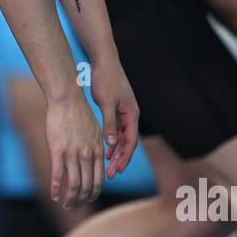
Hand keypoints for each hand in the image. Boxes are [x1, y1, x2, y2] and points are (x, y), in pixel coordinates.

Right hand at [45, 92, 103, 208]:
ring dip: (70, 199)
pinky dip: (56, 189)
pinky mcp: (57, 151)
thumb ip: (96, 147)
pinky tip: (54, 196)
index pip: (99, 180)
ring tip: (66, 206)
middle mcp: (87, 156)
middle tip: (75, 207)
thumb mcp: (95, 131)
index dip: (93, 193)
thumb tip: (97, 159)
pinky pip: (58, 175)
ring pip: (73, 185)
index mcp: (97, 151)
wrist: (67, 100)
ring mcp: (72, 154)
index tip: (88, 199)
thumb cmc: (80, 113)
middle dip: (81, 200)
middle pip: (86, 186)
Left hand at [90, 58, 139, 178]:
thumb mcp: (107, 103)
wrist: (104, 61)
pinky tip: (104, 151)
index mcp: (132, 114)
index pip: (130, 141)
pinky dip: (111, 141)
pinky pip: (116, 130)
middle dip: (120, 159)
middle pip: (127, 142)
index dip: (124, 157)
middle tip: (111, 174)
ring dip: (115, 152)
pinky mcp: (116, 110)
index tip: (117, 170)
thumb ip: (110, 123)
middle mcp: (131, 115)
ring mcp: (124, 113)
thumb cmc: (106, 80)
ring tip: (107, 167)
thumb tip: (112, 144)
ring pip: (121, 138)